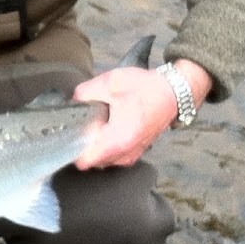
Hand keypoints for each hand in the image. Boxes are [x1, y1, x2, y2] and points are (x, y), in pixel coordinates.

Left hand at [71, 59, 211, 168]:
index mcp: (118, 139)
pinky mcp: (135, 152)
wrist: (173, 93)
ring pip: (102, 158)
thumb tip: (73, 102)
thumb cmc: (146, 88)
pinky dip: (108, 144)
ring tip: (101, 122)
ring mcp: (131, 155)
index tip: (71, 132)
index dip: (73, 147)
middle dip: (85, 143)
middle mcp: (125, 154)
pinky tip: (111, 125)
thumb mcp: (111, 82)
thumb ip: (85, 92)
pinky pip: (113, 155)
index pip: (84, 161)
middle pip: (91, 160)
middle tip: (88, 122)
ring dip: (97, 144)